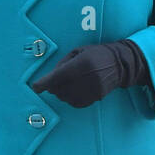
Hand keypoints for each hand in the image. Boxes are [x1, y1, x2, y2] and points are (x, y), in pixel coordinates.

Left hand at [31, 40, 147, 108]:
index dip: (44, 83)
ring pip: (66, 97)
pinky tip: (73, 90)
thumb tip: (50, 79)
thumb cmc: (96, 54)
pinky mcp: (95, 98)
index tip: (35, 87)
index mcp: (82, 64)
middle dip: (53, 86)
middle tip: (55, 80)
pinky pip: (75, 103)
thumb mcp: (78, 52)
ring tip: (67, 83)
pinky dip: (70, 98)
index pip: (58, 76)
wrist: (119, 64)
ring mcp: (92, 90)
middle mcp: (87, 78)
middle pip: (60, 88)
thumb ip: (63, 64)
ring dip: (61, 92)